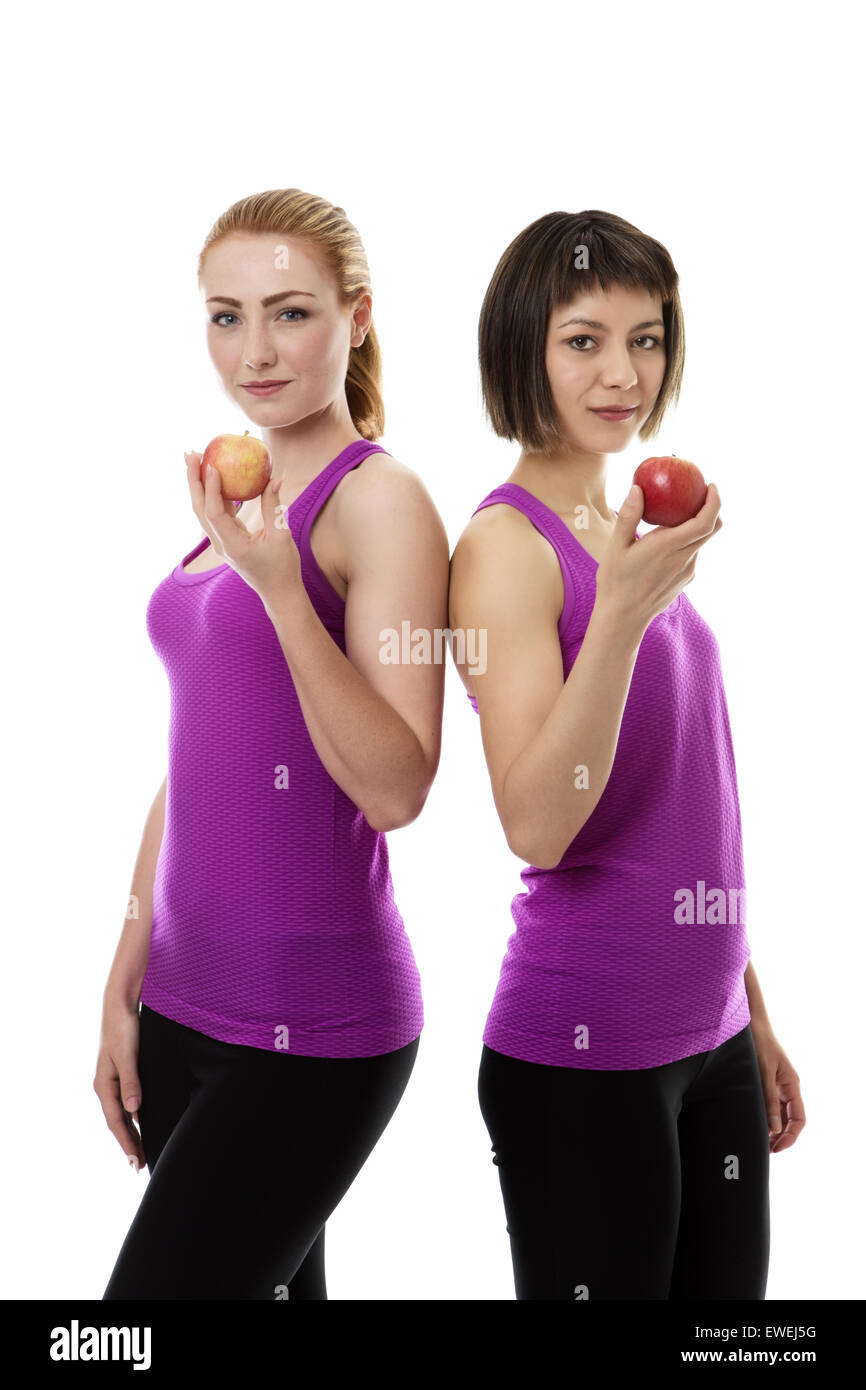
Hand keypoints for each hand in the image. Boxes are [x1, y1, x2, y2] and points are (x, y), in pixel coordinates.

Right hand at [93, 998, 145, 1172]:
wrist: (119, 1005)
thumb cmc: (124, 1028)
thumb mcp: (128, 1056)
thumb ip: (131, 1083)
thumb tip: (134, 1111)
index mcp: (104, 1085)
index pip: (117, 1122)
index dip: (127, 1143)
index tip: (135, 1162)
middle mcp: (106, 1085)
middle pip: (118, 1122)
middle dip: (129, 1143)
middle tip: (139, 1165)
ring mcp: (112, 1079)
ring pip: (122, 1113)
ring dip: (131, 1132)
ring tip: (141, 1150)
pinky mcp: (120, 1072)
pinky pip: (125, 1101)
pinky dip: (133, 1116)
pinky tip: (141, 1121)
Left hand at [184, 450, 303, 606]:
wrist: (278, 593)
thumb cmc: (283, 567)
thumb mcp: (282, 536)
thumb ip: (274, 507)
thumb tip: (273, 478)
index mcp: (233, 545)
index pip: (215, 513)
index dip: (212, 488)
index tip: (212, 465)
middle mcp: (221, 544)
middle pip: (199, 509)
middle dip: (193, 480)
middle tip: (190, 453)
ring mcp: (220, 543)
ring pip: (203, 511)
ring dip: (198, 486)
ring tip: (195, 460)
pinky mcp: (225, 540)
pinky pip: (214, 514)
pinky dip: (212, 495)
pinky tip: (214, 477)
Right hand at [594, 481, 722, 634]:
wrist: (623, 619)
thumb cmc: (615, 582)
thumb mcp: (615, 547)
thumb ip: (629, 517)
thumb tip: (638, 488)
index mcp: (667, 546)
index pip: (705, 521)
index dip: (714, 501)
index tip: (710, 485)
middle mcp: (683, 558)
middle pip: (713, 529)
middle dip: (712, 507)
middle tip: (701, 492)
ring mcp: (687, 571)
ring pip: (702, 542)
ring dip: (698, 525)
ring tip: (677, 515)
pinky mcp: (685, 580)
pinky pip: (692, 555)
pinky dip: (688, 541)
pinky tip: (669, 541)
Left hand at [750, 1022, 805, 1151]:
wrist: (749, 1022)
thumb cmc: (758, 1042)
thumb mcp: (763, 1071)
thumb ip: (768, 1099)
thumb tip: (774, 1129)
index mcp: (791, 1085)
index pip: (799, 1119)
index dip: (791, 1137)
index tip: (777, 1148)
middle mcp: (786, 1088)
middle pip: (788, 1120)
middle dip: (780, 1137)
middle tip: (765, 1150)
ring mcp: (776, 1085)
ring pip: (778, 1114)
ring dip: (771, 1129)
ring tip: (757, 1142)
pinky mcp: (764, 1082)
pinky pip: (768, 1105)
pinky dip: (763, 1117)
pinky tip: (752, 1124)